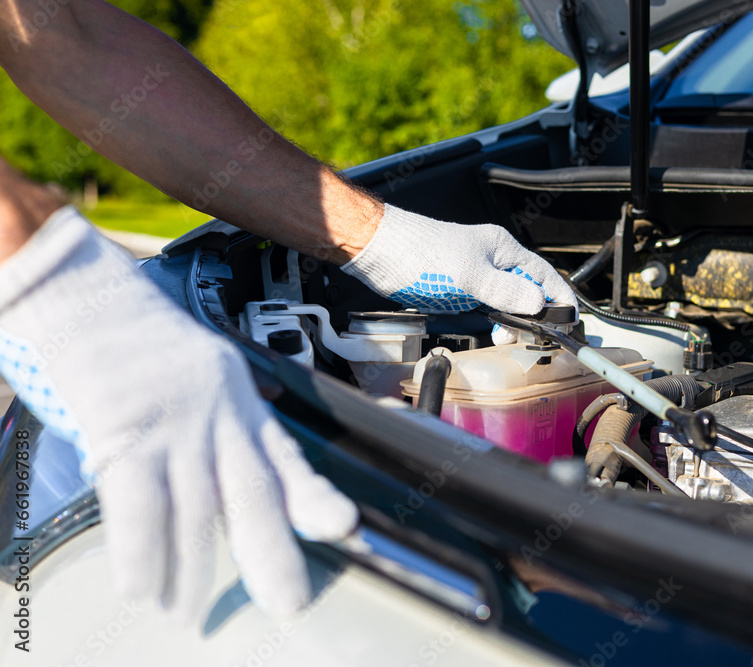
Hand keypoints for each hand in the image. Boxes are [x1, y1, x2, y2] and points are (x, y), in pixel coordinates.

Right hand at [0, 207, 356, 618]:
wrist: (79, 286)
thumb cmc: (129, 331)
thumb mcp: (197, 368)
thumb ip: (222, 412)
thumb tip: (245, 449)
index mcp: (235, 398)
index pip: (283, 453)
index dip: (311, 495)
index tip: (341, 527)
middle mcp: (215, 411)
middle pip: (251, 491)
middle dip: (270, 551)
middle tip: (287, 600)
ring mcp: (171, 419)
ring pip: (195, 507)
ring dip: (189, 569)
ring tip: (183, 610)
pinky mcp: (122, 424)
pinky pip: (137, 501)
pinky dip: (142, 550)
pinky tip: (142, 587)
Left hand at [340, 205, 577, 343]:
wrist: (377, 250)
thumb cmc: (420, 253)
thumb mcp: (469, 276)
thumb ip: (505, 291)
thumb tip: (539, 304)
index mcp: (503, 250)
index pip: (545, 276)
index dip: (561, 299)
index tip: (571, 322)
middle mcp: (493, 261)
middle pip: (528, 292)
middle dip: (534, 316)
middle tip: (532, 339)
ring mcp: (475, 275)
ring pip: (507, 303)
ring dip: (511, 322)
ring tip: (507, 338)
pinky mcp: (457, 289)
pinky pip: (485, 308)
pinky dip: (492, 322)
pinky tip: (489, 332)